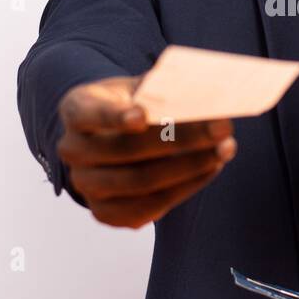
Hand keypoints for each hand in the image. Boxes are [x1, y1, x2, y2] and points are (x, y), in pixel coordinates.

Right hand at [56, 76, 235, 228]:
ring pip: (139, 182)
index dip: (114, 116)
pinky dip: (184, 189)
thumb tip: (208, 93)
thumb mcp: (142, 87)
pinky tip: (209, 169)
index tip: (142, 116)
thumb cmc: (133, 103)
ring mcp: (85, 184)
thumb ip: (166, 89)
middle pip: (124, 149)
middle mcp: (73, 149)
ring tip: (225, 151)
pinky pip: (147, 208)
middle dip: (180, 139)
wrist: (113, 136)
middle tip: (222, 128)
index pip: (89, 113)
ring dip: (189, 167)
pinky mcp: (105, 212)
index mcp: (76, 110)